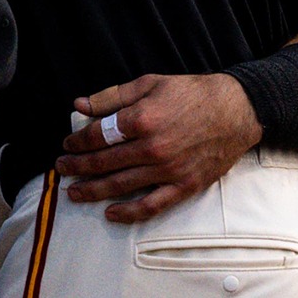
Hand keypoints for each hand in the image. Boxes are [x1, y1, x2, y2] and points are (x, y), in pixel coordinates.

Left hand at [55, 72, 261, 222]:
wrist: (236, 110)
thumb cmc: (190, 93)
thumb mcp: (148, 84)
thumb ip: (111, 96)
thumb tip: (79, 104)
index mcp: (141, 119)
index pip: (97, 136)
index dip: (77, 141)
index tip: (67, 144)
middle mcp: (152, 148)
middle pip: (103, 162)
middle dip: (77, 166)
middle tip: (61, 168)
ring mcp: (169, 170)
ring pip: (121, 186)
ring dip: (93, 190)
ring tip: (73, 192)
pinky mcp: (185, 186)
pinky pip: (152, 205)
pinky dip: (129, 213)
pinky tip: (110, 213)